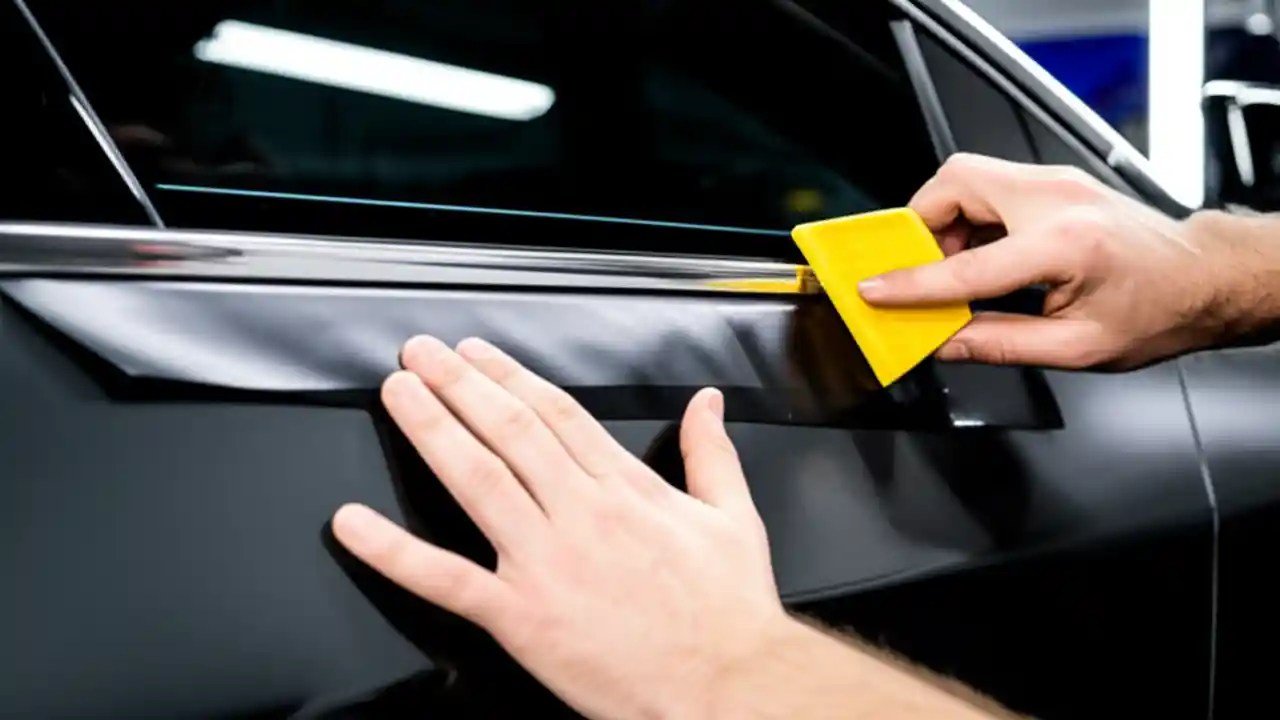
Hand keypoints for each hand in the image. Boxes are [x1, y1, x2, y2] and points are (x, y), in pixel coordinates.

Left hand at [331, 336, 787, 718]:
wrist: (731, 688)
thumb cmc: (730, 612)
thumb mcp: (732, 518)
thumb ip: (711, 452)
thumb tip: (707, 403)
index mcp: (626, 489)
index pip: (555, 414)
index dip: (507, 376)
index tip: (475, 353)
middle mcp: (581, 513)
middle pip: (509, 430)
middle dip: (459, 384)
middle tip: (419, 354)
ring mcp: (547, 562)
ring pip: (478, 480)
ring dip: (431, 430)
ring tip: (398, 395)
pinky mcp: (522, 617)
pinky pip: (447, 579)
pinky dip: (394, 551)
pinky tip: (354, 524)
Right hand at [857, 154, 1279, 369]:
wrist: (1204, 278)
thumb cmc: (1157, 311)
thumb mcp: (1077, 349)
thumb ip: (999, 344)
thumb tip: (942, 343)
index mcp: (1065, 246)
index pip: (966, 266)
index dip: (912, 283)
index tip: (873, 289)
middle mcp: (1057, 200)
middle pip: (956, 181)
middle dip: (920, 224)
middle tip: (917, 269)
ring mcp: (1056, 182)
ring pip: (968, 178)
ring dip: (944, 222)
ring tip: (955, 271)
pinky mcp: (1054, 182)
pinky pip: (989, 187)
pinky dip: (969, 219)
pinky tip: (982, 257)